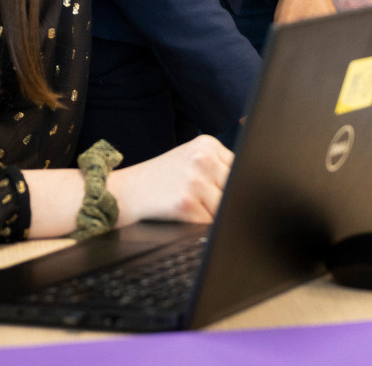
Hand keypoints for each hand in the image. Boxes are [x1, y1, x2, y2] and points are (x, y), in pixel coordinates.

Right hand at [109, 135, 232, 224]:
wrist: (121, 192)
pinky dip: (201, 227)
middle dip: (228, 201)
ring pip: (225, 207)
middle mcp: (203, 158)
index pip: (240, 167)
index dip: (237, 185)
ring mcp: (194, 179)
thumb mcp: (189, 160)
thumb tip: (250, 187)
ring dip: (213, 216)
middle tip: (209, 206)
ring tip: (193, 210)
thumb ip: (217, 167)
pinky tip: (185, 219)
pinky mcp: (186, 202)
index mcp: (208, 144)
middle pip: (235, 187)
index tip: (233, 194)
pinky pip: (209, 223)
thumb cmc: (158, 180)